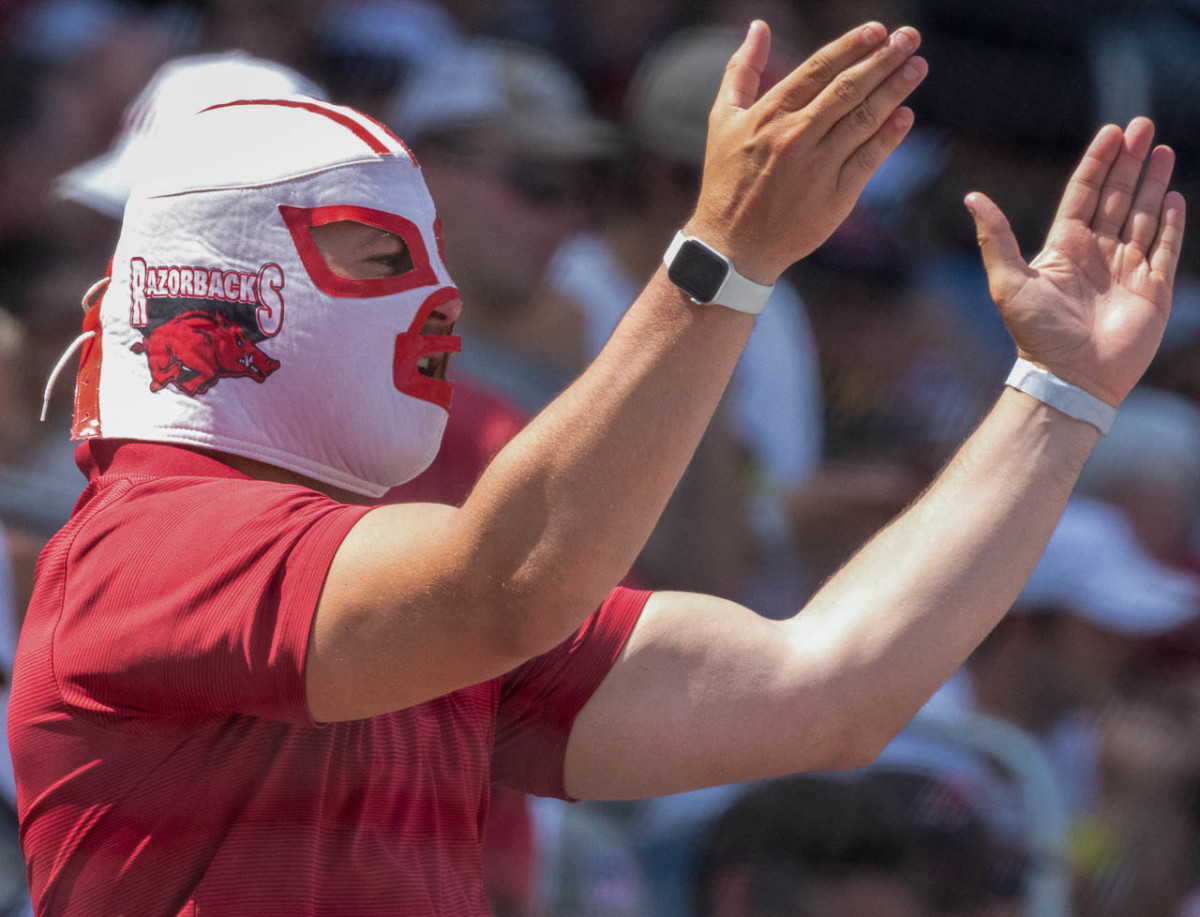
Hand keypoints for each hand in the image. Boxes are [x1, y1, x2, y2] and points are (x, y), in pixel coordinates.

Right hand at [689, 20, 926, 282]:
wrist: (731, 246)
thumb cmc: (727, 180)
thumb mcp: (722, 120)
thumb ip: (741, 70)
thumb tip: (758, 26)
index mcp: (769, 115)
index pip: (819, 70)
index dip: (851, 47)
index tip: (877, 31)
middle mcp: (795, 137)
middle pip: (848, 89)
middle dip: (883, 60)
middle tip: (909, 37)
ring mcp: (816, 168)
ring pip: (863, 120)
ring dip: (895, 90)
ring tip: (918, 67)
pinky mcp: (833, 199)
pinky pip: (868, 161)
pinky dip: (889, 138)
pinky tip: (906, 116)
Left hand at [967, 118, 1185, 405]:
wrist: (1071, 377)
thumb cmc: (1036, 333)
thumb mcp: (1008, 281)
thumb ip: (995, 238)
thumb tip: (972, 197)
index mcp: (1064, 248)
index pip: (1083, 194)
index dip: (1097, 163)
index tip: (1110, 131)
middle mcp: (1096, 254)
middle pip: (1116, 196)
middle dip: (1129, 161)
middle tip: (1143, 124)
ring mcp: (1126, 269)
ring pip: (1142, 215)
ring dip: (1152, 182)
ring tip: (1160, 148)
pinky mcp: (1151, 289)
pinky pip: (1164, 247)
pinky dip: (1169, 222)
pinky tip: (1173, 195)